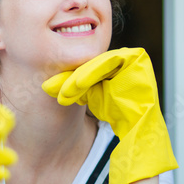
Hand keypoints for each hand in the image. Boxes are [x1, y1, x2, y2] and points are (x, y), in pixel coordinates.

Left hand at [42, 48, 177, 183]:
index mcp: (110, 61)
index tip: (48, 88)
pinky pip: (111, 60)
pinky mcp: (137, 57)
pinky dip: (92, 71)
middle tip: (54, 91)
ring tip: (65, 91)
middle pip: (89, 63)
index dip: (66, 77)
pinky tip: (78, 83)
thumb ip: (72, 87)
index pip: (84, 65)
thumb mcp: (89, 96)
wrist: (139, 128)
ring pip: (97, 62)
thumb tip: (45, 86)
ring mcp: (130, 55)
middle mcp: (120, 55)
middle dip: (70, 78)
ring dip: (79, 76)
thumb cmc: (115, 111)